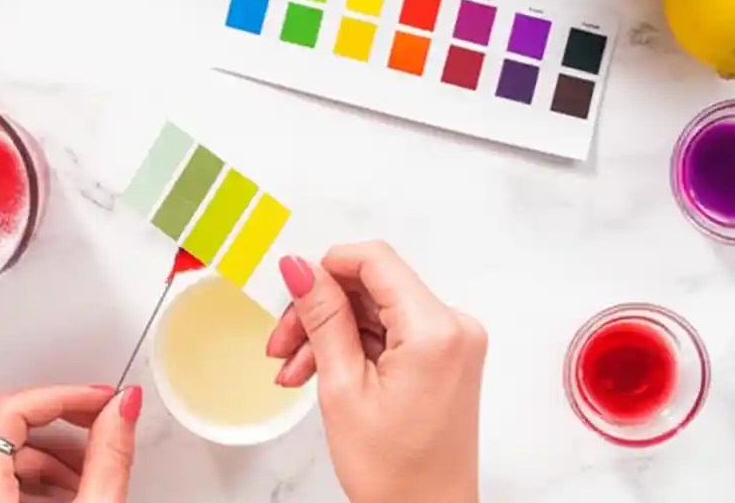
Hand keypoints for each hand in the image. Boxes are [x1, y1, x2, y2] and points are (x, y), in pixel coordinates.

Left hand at [0, 384, 141, 502]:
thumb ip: (109, 459)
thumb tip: (124, 408)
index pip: (9, 411)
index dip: (60, 395)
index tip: (100, 399)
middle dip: (54, 414)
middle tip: (97, 418)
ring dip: (46, 448)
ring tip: (91, 466)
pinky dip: (31, 473)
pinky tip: (70, 490)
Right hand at [267, 242, 486, 502]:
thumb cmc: (395, 473)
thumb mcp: (342, 388)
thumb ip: (323, 318)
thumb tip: (301, 268)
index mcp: (435, 330)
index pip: (376, 260)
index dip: (327, 266)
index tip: (291, 286)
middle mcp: (453, 327)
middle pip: (372, 286)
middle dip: (320, 310)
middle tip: (281, 343)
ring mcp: (451, 343)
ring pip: (375, 311)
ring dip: (330, 334)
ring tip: (293, 372)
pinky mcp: (443, 358)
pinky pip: (390, 333)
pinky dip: (353, 348)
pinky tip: (318, 373)